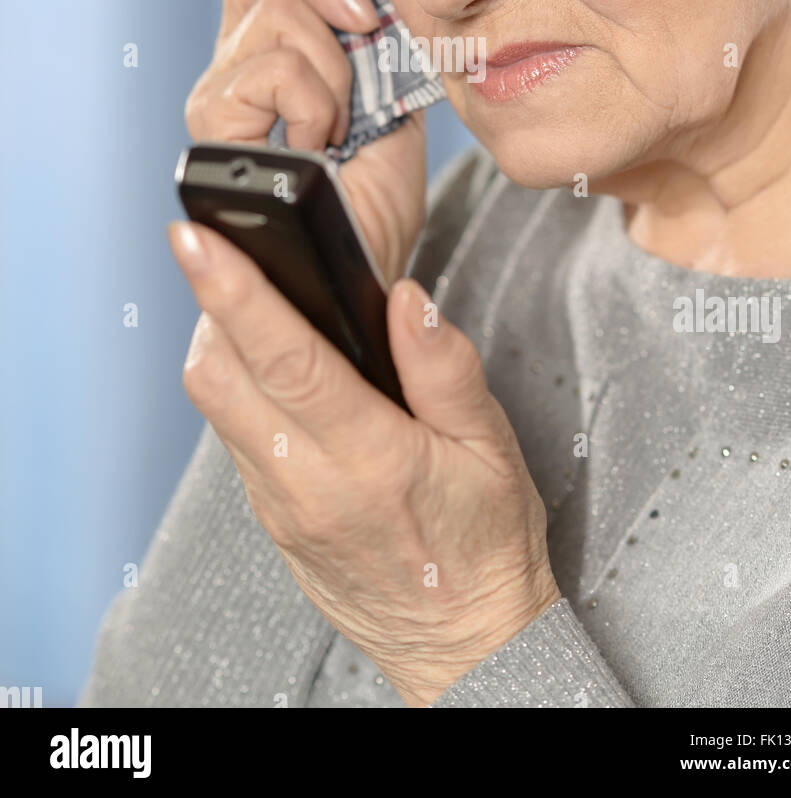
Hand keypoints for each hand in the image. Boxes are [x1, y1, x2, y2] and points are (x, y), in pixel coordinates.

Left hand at [168, 220, 561, 707]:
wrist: (464, 647)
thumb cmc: (486, 547)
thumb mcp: (493, 451)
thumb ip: (446, 370)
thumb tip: (408, 299)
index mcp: (370, 460)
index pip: (287, 361)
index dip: (237, 293)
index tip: (200, 241)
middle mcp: (308, 486)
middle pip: (222, 378)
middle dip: (207, 303)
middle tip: (214, 246)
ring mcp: (280, 506)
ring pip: (218, 405)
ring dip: (219, 341)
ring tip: (244, 296)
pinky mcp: (271, 517)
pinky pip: (235, 437)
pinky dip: (238, 386)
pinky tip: (268, 364)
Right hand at [184, 0, 425, 285]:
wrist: (356, 272)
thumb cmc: (374, 202)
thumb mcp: (395, 99)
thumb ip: (378, 34)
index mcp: (279, 46)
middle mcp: (238, 59)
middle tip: (365, 27)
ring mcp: (220, 88)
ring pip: (277, 10)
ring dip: (333, 69)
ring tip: (337, 128)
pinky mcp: (211, 122)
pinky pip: (273, 67)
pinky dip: (313, 100)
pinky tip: (317, 144)